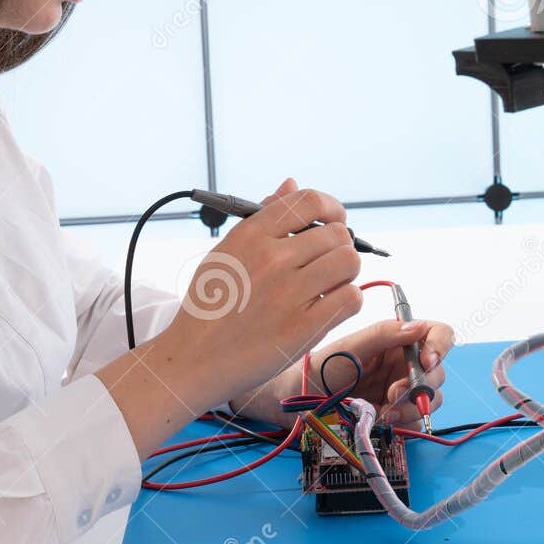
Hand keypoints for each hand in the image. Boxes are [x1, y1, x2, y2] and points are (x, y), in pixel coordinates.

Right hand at [160, 177, 363, 409]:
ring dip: (346, 274)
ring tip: (328, 286)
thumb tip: (290, 184)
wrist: (193, 358)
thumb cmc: (211, 304)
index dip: (332, 208)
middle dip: (338, 247)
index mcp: (252, 234)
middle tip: (325, 266)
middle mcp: (272, 259)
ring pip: (349, 263)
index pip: (310, 201)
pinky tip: (329, 307)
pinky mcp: (302, 328)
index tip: (334, 221)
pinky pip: (351, 298)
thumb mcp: (227, 251)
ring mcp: (288, 293)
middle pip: (337, 234)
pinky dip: (348, 301)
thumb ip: (263, 217)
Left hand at [233, 315, 455, 429]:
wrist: (298, 403)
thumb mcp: (350, 347)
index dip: (439, 346)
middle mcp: (404, 363)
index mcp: (397, 340)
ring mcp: (402, 390)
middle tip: (394, 393)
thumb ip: (383, 335)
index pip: (436, 334)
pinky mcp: (396, 414)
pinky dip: (405, 421)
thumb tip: (418, 327)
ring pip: (432, 398)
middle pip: (438, 370)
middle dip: (422, 384)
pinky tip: (383, 419)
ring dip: (413, 406)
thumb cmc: (320, 367)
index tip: (426, 362)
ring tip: (385, 411)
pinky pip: (417, 419)